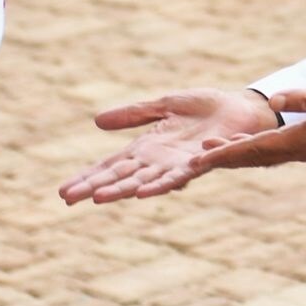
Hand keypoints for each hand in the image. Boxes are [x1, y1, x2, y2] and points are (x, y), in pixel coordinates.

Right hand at [58, 88, 277, 204]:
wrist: (242, 109)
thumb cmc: (205, 108)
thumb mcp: (163, 105)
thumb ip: (133, 115)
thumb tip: (97, 122)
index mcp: (146, 148)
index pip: (110, 166)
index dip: (87, 177)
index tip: (63, 192)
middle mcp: (157, 162)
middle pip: (120, 177)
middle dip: (94, 187)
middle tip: (67, 199)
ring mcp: (176, 165)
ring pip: (143, 182)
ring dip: (121, 191)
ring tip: (98, 198)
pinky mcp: (198, 162)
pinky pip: (177, 177)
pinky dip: (159, 186)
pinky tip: (143, 193)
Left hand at [190, 85, 305, 175]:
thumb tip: (276, 101)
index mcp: (304, 139)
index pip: (257, 148)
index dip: (227, 152)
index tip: (202, 157)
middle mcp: (302, 150)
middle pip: (254, 158)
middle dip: (223, 159)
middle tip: (191, 162)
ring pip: (262, 158)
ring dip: (235, 156)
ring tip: (207, 153)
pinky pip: (273, 154)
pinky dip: (252, 152)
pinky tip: (243, 148)